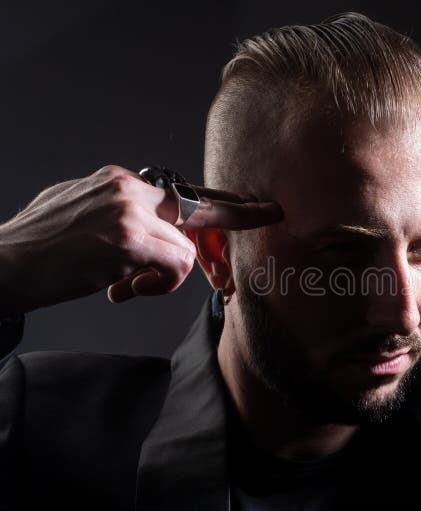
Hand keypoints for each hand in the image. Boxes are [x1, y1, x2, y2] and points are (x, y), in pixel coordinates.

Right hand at [0, 165, 282, 313]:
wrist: (4, 263)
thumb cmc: (41, 245)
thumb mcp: (82, 212)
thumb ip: (122, 213)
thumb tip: (153, 232)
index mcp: (120, 180)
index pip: (184, 191)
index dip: (227, 203)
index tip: (263, 206)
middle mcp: (129, 188)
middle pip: (197, 216)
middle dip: (227, 227)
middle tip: (265, 216)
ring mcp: (130, 211)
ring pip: (184, 250)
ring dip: (162, 277)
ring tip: (123, 284)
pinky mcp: (129, 240)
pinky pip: (174, 267)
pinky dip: (158, 286)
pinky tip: (122, 289)